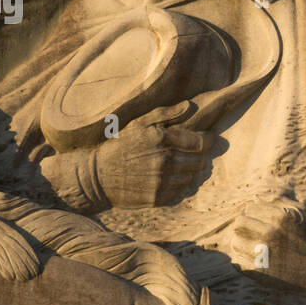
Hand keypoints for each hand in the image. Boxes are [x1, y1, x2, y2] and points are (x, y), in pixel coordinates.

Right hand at [94, 101, 211, 207]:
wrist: (98, 176)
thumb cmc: (120, 145)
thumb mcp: (139, 124)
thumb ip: (166, 114)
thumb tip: (189, 106)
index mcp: (163, 140)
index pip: (202, 143)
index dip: (208, 141)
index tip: (206, 140)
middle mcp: (165, 161)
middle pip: (201, 162)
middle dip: (198, 157)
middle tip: (189, 154)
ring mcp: (162, 182)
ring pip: (192, 178)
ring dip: (188, 172)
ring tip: (175, 167)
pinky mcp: (158, 198)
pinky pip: (181, 193)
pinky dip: (178, 186)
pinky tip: (166, 180)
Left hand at [228, 197, 305, 288]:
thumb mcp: (304, 213)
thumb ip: (280, 202)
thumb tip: (257, 196)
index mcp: (281, 217)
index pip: (250, 208)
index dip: (256, 214)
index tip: (263, 221)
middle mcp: (270, 234)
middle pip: (239, 223)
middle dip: (246, 226)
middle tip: (255, 232)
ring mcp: (263, 254)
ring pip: (235, 243)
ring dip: (242, 243)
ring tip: (254, 247)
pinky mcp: (260, 272)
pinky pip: (238, 262)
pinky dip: (244, 260)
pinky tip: (255, 260)